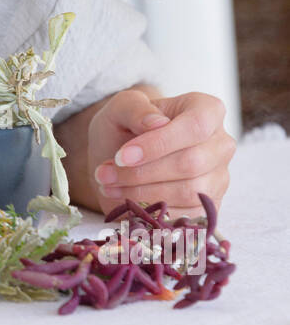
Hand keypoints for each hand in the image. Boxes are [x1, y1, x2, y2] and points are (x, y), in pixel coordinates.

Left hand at [87, 88, 235, 220]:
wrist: (123, 159)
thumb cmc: (126, 127)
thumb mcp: (120, 108)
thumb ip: (135, 108)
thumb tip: (156, 123)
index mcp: (207, 110)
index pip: (195, 126)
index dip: (158, 144)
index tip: (121, 157)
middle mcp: (221, 144)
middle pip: (191, 163)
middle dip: (142, 173)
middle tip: (104, 174)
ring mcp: (218, 177)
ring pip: (189, 192)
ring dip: (142, 194)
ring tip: (110, 186)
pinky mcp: (209, 206)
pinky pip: (187, 216)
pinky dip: (153, 213)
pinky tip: (126, 203)